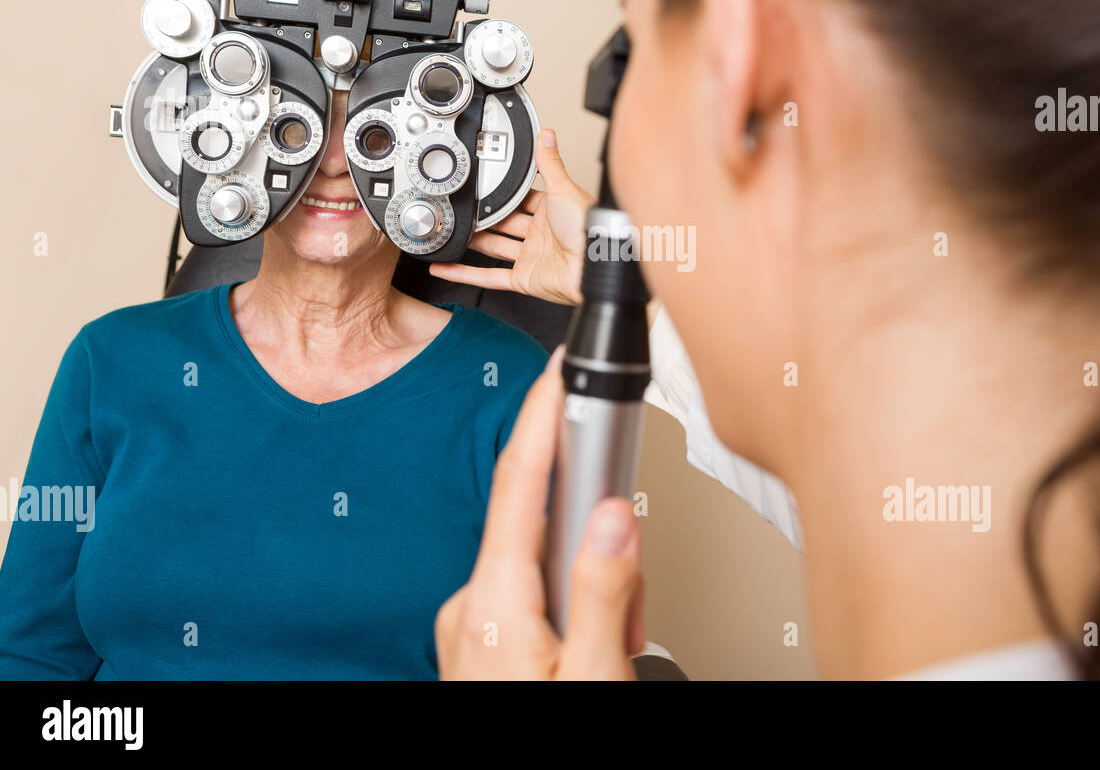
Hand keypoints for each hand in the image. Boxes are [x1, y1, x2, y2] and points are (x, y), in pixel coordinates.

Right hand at [429, 129, 593, 305]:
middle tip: (464, 210)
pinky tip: (448, 267)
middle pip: (506, 223)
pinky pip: (490, 277)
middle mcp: (542, 235)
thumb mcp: (564, 188)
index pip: (523, 199)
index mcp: (553, 211)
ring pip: (495, 247)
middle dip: (485, 218)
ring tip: (452, 232)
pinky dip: (467, 274)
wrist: (593, 266)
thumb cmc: (586, 229)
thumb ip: (549, 163)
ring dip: (473, 242)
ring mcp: (532, 258)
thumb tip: (546, 136)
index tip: (485, 188)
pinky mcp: (523, 279)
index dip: (504, 195)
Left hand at [435, 347, 645, 678]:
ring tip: (609, 650)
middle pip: (547, 528)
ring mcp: (472, 624)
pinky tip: (587, 648)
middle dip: (599, 547)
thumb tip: (614, 512)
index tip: (558, 366)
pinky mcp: (480, 642)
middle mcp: (472, 605)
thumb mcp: (591, 676)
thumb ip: (604, 591)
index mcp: (494, 603)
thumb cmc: (543, 742)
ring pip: (547, 565)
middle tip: (626, 614)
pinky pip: (533, 595)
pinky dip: (571, 610)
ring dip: (591, 592)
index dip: (542, 415)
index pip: (522, 482)